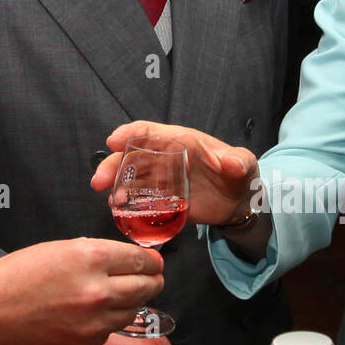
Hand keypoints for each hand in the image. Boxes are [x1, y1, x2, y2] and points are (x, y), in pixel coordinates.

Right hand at [0, 238, 163, 344]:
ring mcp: (95, 322)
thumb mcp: (61, 249)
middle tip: (151, 279)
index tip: (153, 263)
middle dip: (152, 281)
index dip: (152, 261)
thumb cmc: (19, 276)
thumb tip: (126, 261)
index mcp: (92, 258)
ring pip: (133, 311)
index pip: (142, 260)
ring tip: (116, 297)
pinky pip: (110, 331)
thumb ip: (97, 255)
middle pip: (148, 287)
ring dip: (130, 303)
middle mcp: (99, 291)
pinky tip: (88, 316)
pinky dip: (105, 323)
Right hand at [91, 120, 257, 225]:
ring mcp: (163, 180)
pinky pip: (141, 201)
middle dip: (113, 165)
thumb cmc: (241, 174)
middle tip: (99, 180)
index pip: (151, 132)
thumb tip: (233, 164)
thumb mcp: (245, 164)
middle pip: (133, 156)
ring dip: (117, 188)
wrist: (241, 202)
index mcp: (181, 141)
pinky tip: (120, 212)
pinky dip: (129, 205)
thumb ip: (240, 161)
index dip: (131, 134)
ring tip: (111, 201)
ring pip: (132, 178)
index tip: (113, 141)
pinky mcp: (164, 201)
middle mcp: (166, 158)